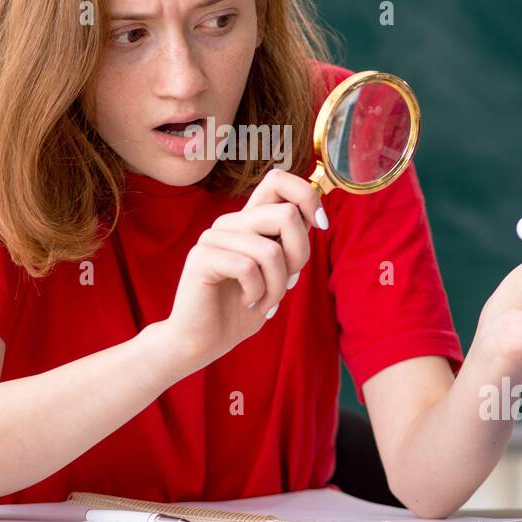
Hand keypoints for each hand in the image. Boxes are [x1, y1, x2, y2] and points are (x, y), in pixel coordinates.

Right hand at [159, 168, 327, 376]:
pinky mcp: (202, 257)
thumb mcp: (277, 274)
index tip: (320, 226)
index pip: (278, 179)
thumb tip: (317, 219)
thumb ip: (289, 245)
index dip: (307, 197)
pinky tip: (247, 303)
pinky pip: (248, 267)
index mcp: (248, 220)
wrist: (203, 342)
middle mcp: (230, 222)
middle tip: (286, 283)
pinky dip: (258, 293)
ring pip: (271, 249)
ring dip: (277, 286)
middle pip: (285, 214)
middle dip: (299, 255)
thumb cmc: (241, 309)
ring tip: (265, 302)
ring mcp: (213, 237)